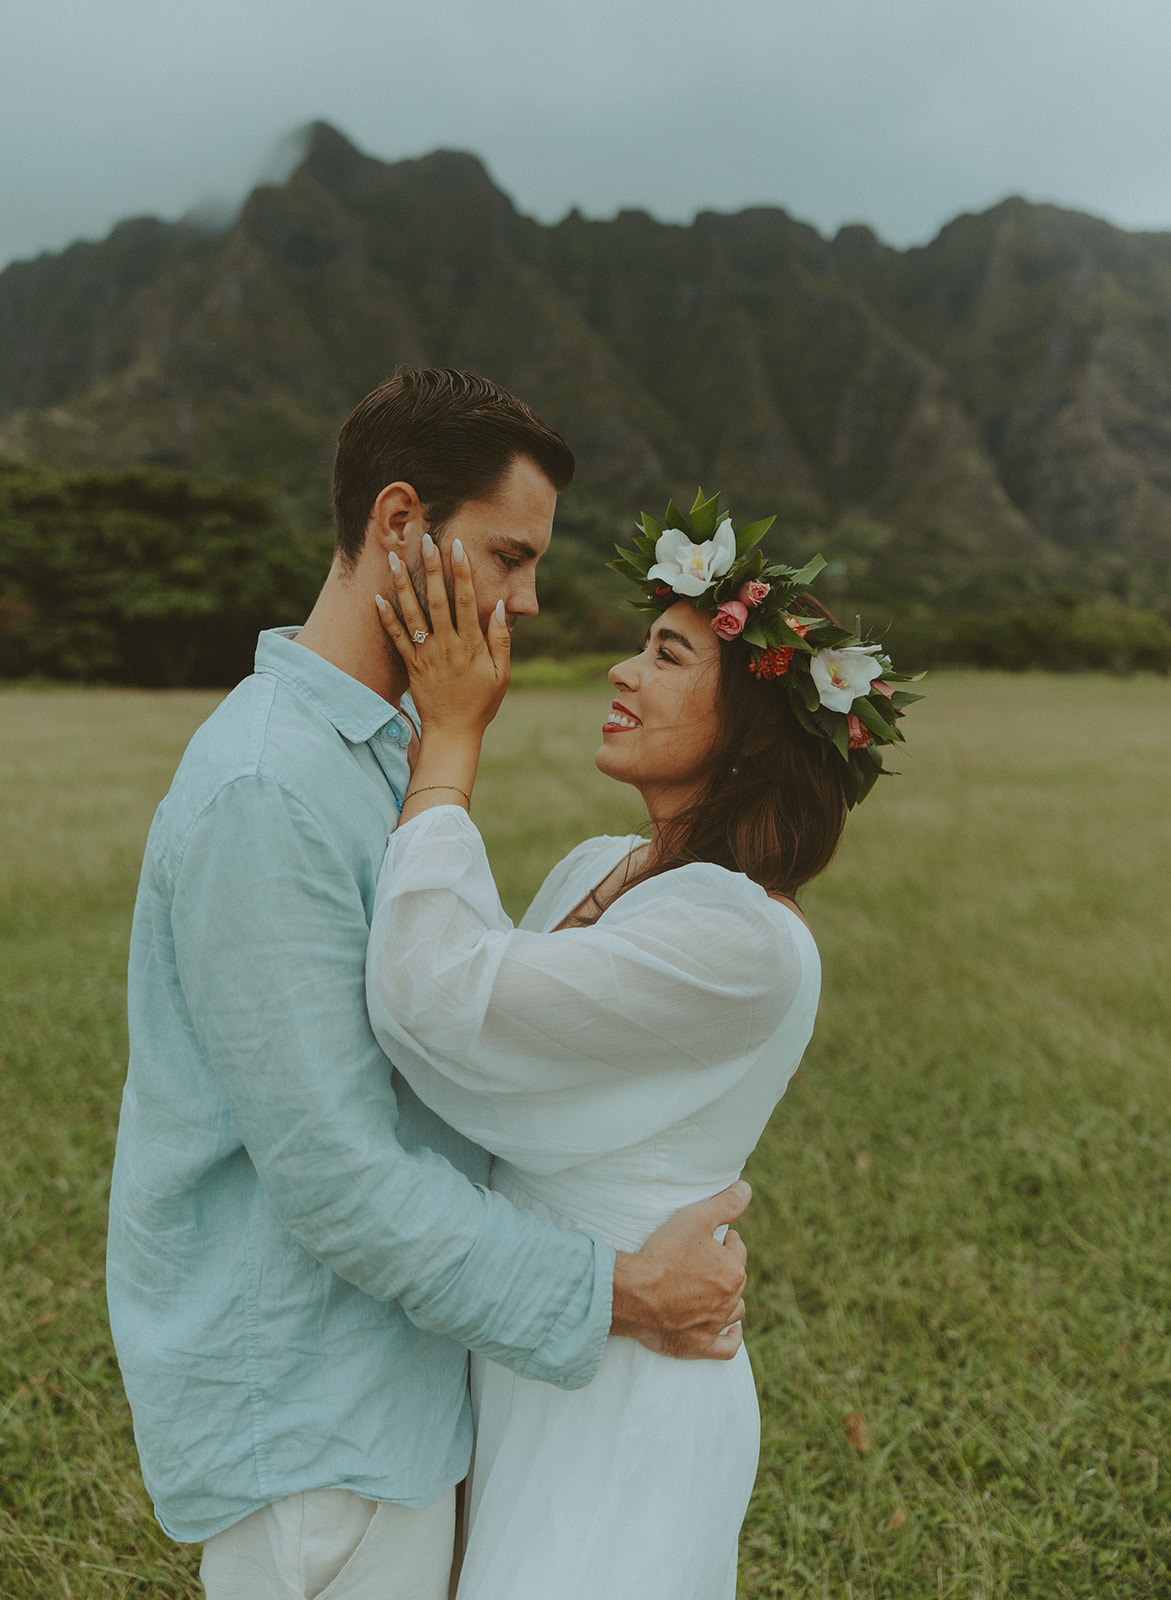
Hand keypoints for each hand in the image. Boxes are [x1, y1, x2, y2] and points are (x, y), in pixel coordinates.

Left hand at [376, 532, 510, 738]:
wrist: (452, 733)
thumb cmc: (482, 703)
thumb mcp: (502, 673)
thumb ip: (501, 639)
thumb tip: (501, 607)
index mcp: (471, 645)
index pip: (466, 601)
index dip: (462, 572)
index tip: (457, 547)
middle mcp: (446, 645)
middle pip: (437, 600)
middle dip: (431, 569)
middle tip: (425, 541)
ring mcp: (426, 654)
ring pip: (412, 614)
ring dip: (402, 585)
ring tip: (395, 559)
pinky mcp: (411, 665)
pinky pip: (396, 638)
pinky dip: (386, 618)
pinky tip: (378, 597)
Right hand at [610, 1181, 750, 1359]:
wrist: (635, 1294)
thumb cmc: (663, 1255)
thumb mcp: (695, 1219)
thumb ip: (725, 1204)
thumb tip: (747, 1188)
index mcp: (732, 1272)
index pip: (737, 1250)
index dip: (727, 1241)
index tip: (717, 1237)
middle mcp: (729, 1301)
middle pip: (735, 1280)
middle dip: (726, 1268)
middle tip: (708, 1259)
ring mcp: (714, 1325)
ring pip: (734, 1312)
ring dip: (729, 1299)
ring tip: (716, 1289)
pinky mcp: (699, 1346)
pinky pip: (726, 1348)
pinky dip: (732, 1339)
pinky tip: (733, 1332)